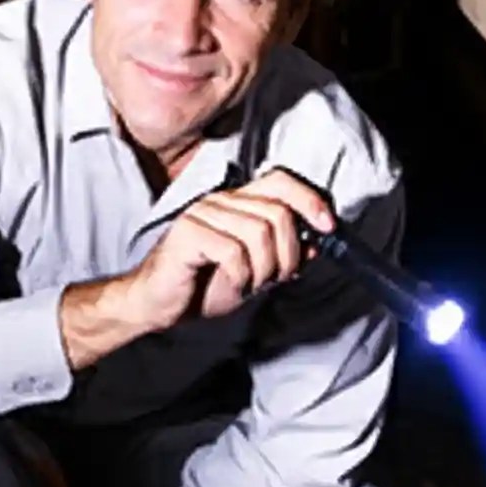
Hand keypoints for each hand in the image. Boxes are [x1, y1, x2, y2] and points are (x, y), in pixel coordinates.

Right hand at [127, 168, 335, 330]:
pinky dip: (240, 277)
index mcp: (236, 202)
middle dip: (287, 254)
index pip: (279, 181)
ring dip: (264, 269)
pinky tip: (231, 285)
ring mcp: (202, 213)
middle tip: (274, 279)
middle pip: (277, 213)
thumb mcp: (254, 273)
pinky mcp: (187, 233)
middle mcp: (219, 200)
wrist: (157, 305)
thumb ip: (281, 256)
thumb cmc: (200, 286)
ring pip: (259, 233)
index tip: (328, 226)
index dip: (309, 200)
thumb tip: (316, 246)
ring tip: (249, 284)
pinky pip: (234, 252)